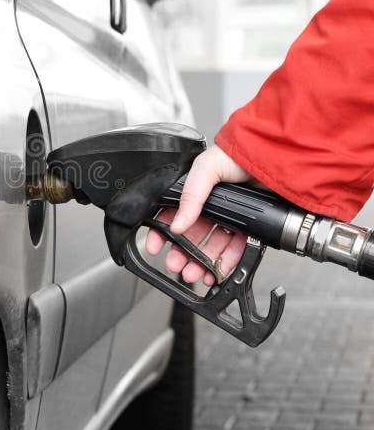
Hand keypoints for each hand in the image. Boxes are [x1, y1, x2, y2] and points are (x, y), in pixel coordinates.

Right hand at [145, 146, 252, 285]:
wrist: (274, 157)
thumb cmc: (238, 155)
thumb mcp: (206, 169)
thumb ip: (191, 196)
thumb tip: (178, 224)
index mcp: (195, 193)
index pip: (172, 216)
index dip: (161, 232)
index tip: (155, 247)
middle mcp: (210, 207)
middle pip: (191, 236)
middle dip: (181, 254)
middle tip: (176, 266)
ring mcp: (229, 218)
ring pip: (211, 246)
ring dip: (201, 262)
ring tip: (194, 274)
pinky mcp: (248, 227)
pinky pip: (235, 249)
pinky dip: (226, 262)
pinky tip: (217, 270)